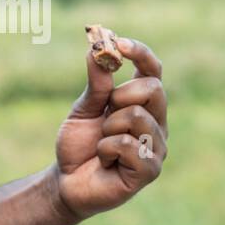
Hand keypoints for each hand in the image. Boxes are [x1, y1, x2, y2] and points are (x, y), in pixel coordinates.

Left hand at [51, 33, 167, 220]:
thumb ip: (96, 83)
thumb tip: (96, 47)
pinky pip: (129, 144)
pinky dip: (106, 149)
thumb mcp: (84, 108)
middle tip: (105, 114)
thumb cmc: (80, 145)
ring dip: (108, 128)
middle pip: (153, 88)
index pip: (154, 71)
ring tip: (103, 144)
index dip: (140, 53)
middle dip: (120, 96)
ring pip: (138, 116)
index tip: (118, 42)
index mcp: (144, 104)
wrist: (67, 182)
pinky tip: (106, 161)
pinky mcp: (150, 170)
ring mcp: (157, 147)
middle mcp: (157, 123)